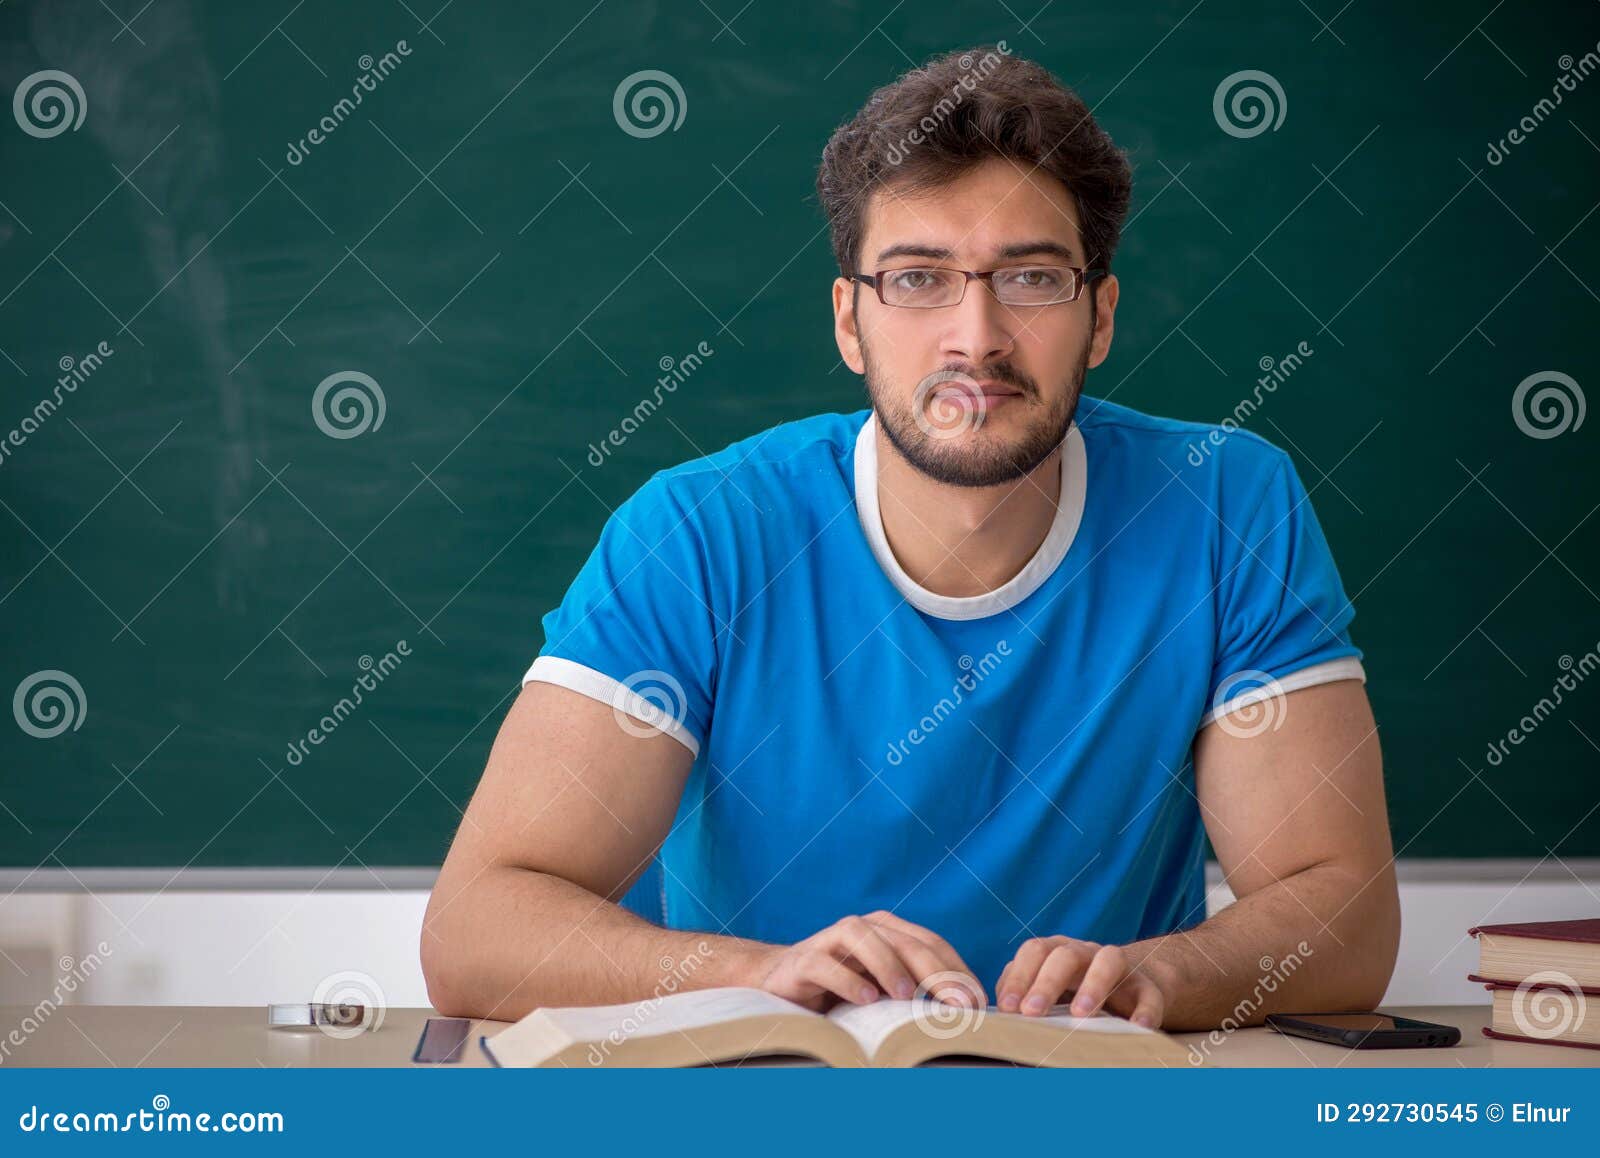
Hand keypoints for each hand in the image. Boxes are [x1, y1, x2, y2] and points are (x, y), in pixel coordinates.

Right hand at [738, 911, 985, 1011]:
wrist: (781, 982)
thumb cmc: (842, 988)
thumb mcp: (883, 988)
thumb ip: (915, 990)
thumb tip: (965, 1014)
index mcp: (888, 930)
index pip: (932, 944)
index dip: (958, 970)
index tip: (978, 1003)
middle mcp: (863, 928)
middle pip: (905, 942)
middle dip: (936, 973)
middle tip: (958, 1005)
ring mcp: (830, 939)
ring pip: (864, 939)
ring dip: (889, 966)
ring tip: (908, 996)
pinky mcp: (803, 960)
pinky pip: (826, 964)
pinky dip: (847, 979)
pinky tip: (865, 1000)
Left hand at [996, 935, 1168, 1027]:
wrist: (1130, 988)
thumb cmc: (1075, 993)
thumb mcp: (1047, 991)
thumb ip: (1022, 997)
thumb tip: (997, 1020)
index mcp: (1056, 951)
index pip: (1033, 952)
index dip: (1019, 977)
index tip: (1007, 1008)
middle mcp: (1085, 952)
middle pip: (1064, 955)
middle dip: (1045, 982)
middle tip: (1032, 1012)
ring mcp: (1118, 966)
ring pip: (1109, 961)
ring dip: (1093, 986)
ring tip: (1081, 1015)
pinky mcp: (1147, 986)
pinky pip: (1149, 994)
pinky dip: (1145, 1010)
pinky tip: (1138, 1028)